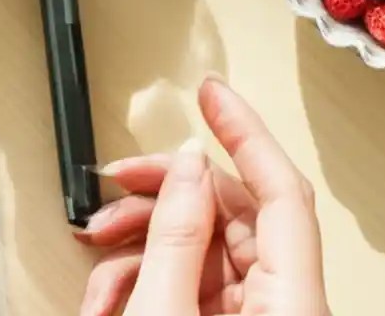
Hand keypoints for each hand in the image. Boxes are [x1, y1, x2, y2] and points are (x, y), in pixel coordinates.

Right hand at [76, 78, 330, 315]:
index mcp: (289, 300)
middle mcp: (280, 303)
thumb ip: (176, 237)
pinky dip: (140, 276)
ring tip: (95, 242)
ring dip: (139, 239)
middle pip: (231, 215)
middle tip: (119, 175)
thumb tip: (186, 166)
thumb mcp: (161, 311)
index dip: (245, 132)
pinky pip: (185, 279)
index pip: (282, 192)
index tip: (210, 91)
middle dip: (163, 193)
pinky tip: (106, 293)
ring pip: (199, 245)